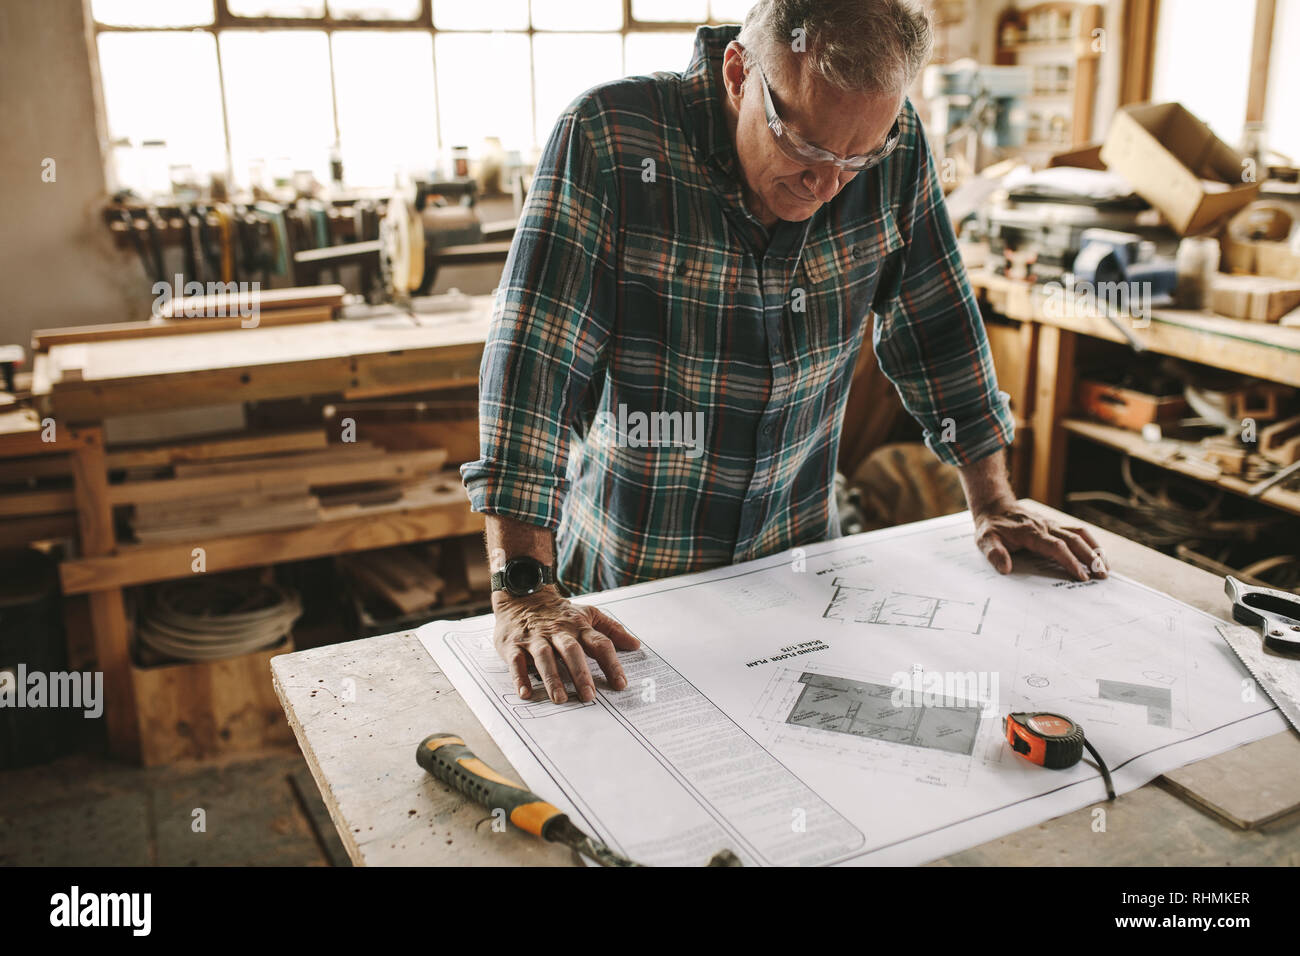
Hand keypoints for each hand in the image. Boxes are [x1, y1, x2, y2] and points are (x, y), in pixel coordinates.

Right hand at [492, 587, 640, 703]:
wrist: (522, 596)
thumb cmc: (558, 612)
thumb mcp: (588, 614)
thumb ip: (612, 630)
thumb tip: (636, 645)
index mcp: (578, 627)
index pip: (599, 643)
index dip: (611, 663)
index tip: (620, 683)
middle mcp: (558, 633)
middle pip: (571, 651)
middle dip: (580, 673)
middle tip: (589, 696)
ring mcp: (535, 639)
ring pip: (544, 658)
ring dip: (552, 678)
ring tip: (560, 698)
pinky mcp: (514, 645)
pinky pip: (517, 662)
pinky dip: (520, 677)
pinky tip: (526, 693)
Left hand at [973, 502, 1107, 581]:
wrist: (995, 506)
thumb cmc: (991, 526)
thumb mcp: (985, 540)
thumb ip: (994, 554)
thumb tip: (1005, 569)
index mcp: (1031, 533)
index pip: (1056, 547)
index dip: (1069, 561)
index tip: (1081, 576)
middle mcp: (1045, 527)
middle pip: (1074, 540)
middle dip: (1090, 558)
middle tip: (1102, 576)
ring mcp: (1052, 525)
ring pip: (1080, 534)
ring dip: (1095, 550)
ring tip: (1106, 568)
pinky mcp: (1055, 526)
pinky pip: (1077, 531)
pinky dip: (1090, 542)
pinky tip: (1098, 554)